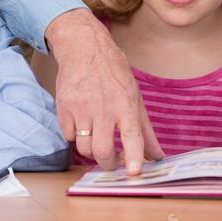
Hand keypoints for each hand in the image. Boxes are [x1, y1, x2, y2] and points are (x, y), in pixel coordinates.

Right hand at [45, 8, 163, 173]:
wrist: (84, 48)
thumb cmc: (113, 72)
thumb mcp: (135, 95)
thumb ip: (145, 129)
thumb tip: (157, 156)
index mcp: (125, 103)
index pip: (132, 135)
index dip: (133, 157)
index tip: (133, 173)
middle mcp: (103, 107)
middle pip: (102, 151)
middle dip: (108, 164)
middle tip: (113, 162)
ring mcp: (81, 108)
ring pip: (84, 148)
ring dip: (92, 151)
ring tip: (98, 141)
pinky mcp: (64, 107)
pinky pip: (69, 136)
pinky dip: (76, 136)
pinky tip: (83, 124)